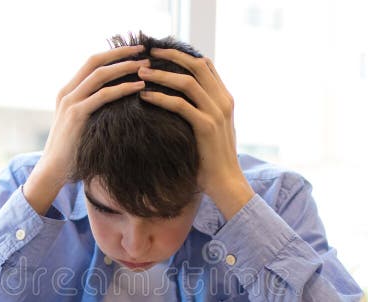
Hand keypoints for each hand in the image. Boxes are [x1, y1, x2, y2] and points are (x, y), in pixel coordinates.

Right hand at [24, 46, 148, 215]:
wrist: (53, 171)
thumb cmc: (72, 152)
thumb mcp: (83, 126)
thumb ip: (94, 112)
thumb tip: (118, 108)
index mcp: (68, 92)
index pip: (92, 63)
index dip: (113, 54)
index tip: (134, 51)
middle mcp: (67, 92)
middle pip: (95, 61)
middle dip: (121, 53)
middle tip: (144, 49)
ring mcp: (70, 102)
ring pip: (100, 75)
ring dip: (125, 67)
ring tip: (146, 65)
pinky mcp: (76, 115)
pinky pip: (103, 95)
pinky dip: (123, 88)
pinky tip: (139, 86)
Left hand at [138, 49, 253, 220]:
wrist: (226, 183)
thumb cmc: (212, 160)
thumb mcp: (209, 130)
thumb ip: (199, 112)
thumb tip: (176, 103)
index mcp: (225, 98)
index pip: (205, 65)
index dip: (183, 55)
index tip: (161, 52)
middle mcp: (223, 101)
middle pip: (197, 65)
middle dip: (171, 55)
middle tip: (148, 52)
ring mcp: (217, 113)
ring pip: (187, 81)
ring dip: (162, 74)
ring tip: (141, 72)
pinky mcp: (206, 127)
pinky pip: (180, 105)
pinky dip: (160, 97)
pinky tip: (144, 96)